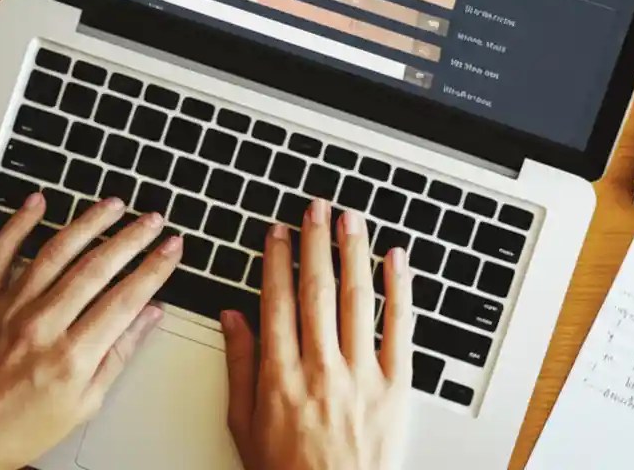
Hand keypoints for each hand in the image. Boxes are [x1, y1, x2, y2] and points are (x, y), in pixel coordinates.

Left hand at [0, 194, 181, 469]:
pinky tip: (37, 203)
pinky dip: (18, 223)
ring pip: (56, 251)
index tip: (172, 249)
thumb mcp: (81, 407)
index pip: (126, 298)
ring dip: (89, 222)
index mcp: (72, 356)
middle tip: (154, 220)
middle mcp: (41, 326)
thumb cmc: (12, 434)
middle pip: (98, 266)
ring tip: (113, 205)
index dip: (155, 268)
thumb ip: (117, 356)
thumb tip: (148, 319)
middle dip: (133, 237)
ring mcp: (7, 309)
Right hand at [222, 199, 414, 469]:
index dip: (276, 259)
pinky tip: (396, 261)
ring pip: (358, 299)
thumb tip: (232, 318)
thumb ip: (239, 366)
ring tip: (351, 220)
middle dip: (315, 242)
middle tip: (315, 208)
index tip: (277, 231)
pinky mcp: (396, 387)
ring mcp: (362, 375)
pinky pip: (401, 328)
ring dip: (354, 252)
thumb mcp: (244, 425)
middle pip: (317, 290)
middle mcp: (321, 368)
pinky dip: (399, 290)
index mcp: (280, 375)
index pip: (276, 300)